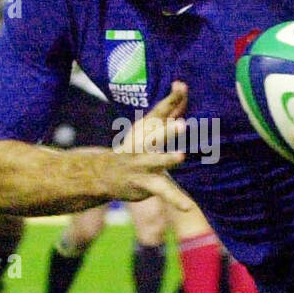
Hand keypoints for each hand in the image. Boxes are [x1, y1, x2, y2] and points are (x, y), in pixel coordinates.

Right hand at [107, 81, 194, 211]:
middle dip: (167, 130)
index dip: (172, 99)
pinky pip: (163, 192)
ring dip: (167, 160)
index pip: (160, 111)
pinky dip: (176, 200)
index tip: (182, 86)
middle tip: (182, 123)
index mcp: (145, 128)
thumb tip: (183, 85)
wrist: (105, 174)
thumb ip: (170, 109)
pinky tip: (188, 207)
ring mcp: (141, 165)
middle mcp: (142, 144)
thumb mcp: (150, 126)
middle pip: (155, 135)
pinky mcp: (144, 184)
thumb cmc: (136, 147)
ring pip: (155, 162)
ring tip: (180, 156)